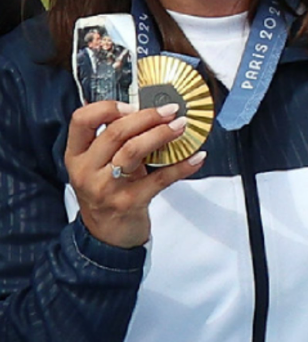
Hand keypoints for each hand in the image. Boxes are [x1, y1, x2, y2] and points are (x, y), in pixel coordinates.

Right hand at [64, 101, 206, 248]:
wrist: (107, 236)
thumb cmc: (107, 192)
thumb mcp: (99, 165)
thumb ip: (114, 140)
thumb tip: (148, 110)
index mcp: (77, 155)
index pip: (81, 120)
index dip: (107, 107)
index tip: (132, 104)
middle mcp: (86, 170)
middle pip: (115, 132)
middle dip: (147, 117)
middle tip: (170, 110)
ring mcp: (106, 188)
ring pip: (133, 151)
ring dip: (162, 134)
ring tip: (181, 126)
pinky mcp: (129, 202)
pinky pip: (159, 179)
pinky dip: (182, 166)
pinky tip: (197, 157)